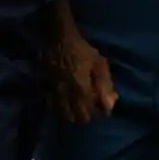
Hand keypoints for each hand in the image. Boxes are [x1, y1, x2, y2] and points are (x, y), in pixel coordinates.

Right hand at [45, 0, 117, 123]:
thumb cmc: (82, 51)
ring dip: (75, 114)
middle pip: (78, 118)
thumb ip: (105, 85)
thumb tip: (111, 104)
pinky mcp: (47, 90)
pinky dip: (63, 109)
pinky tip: (69, 104)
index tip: (105, 108)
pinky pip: (55, 108)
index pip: (90, 113)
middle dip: (88, 115)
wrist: (59, 41)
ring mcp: (55, 94)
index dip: (100, 113)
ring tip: (83, 106)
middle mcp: (66, 95)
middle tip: (95, 107)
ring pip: (65, 115)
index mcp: (80, 89)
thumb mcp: (99, 64)